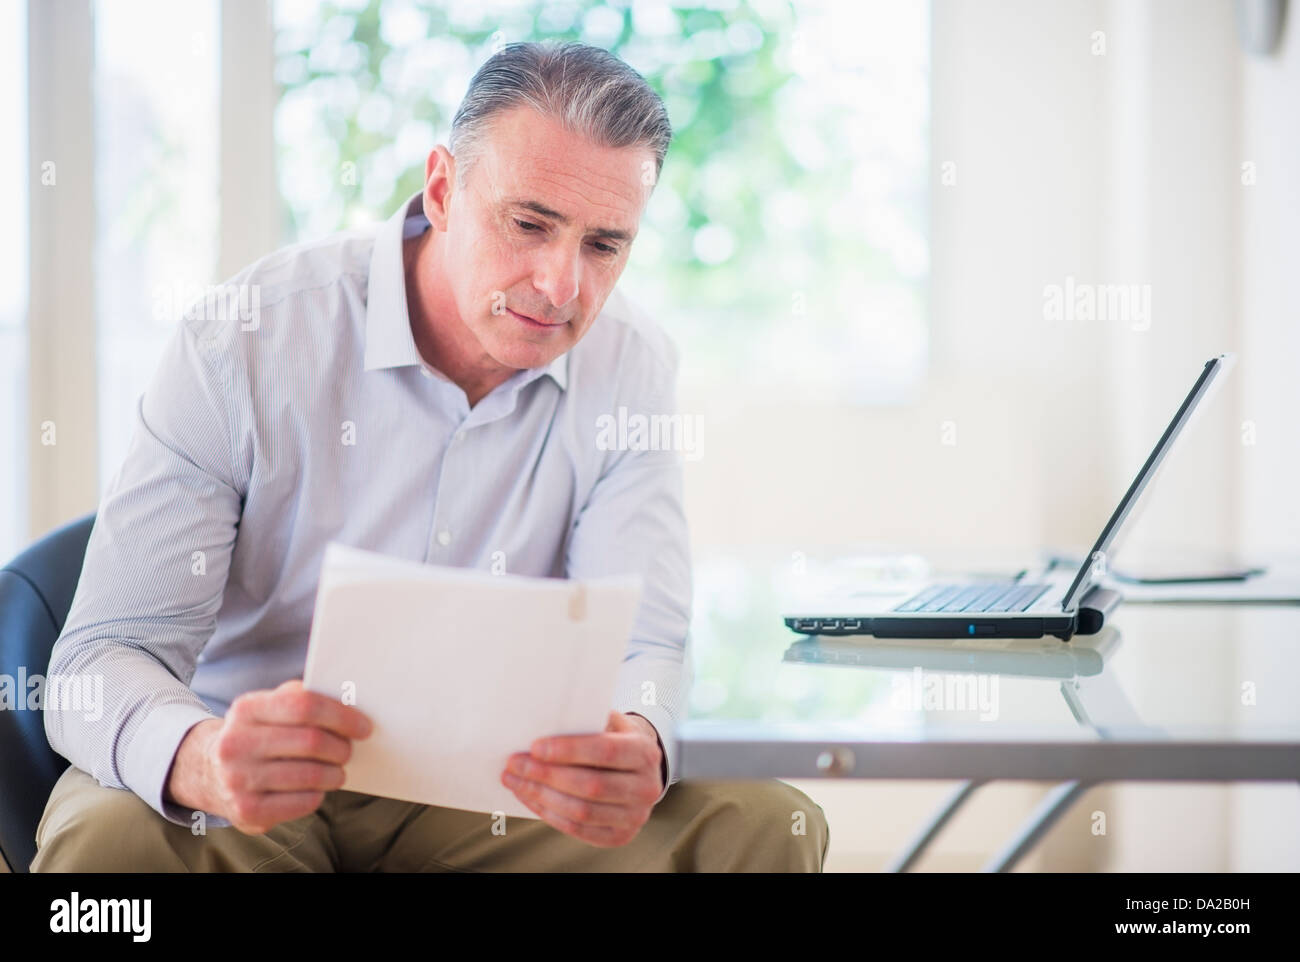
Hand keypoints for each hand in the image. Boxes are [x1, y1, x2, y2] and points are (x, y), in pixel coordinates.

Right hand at [165, 679, 373, 834]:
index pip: (304, 705)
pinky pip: (303, 802)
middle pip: (311, 741)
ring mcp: (238, 779)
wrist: (209, 770)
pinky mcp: (246, 811)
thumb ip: (300, 698)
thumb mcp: (267, 707)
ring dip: (335, 773)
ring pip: (310, 774)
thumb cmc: (256, 733)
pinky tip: (317, 788)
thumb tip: (347, 701)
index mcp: (246, 709)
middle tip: (349, 750)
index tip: (363, 726)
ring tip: (338, 770)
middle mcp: (235, 744)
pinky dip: (319, 794)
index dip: (341, 715)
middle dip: (341, 746)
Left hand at [500, 711, 663, 846]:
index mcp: (645, 753)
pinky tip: (530, 798)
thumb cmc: (615, 740)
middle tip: (515, 764)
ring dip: (542, 797)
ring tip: (516, 781)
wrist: (639, 769)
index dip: (569, 750)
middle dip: (547, 775)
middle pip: (591, 785)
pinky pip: (579, 830)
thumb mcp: (610, 723)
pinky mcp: (620, 835)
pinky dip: (549, 814)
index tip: (535, 747)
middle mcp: (646, 787)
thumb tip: (545, 724)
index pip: (606, 751)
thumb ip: (585, 721)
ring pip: (582, 812)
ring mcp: (635, 816)